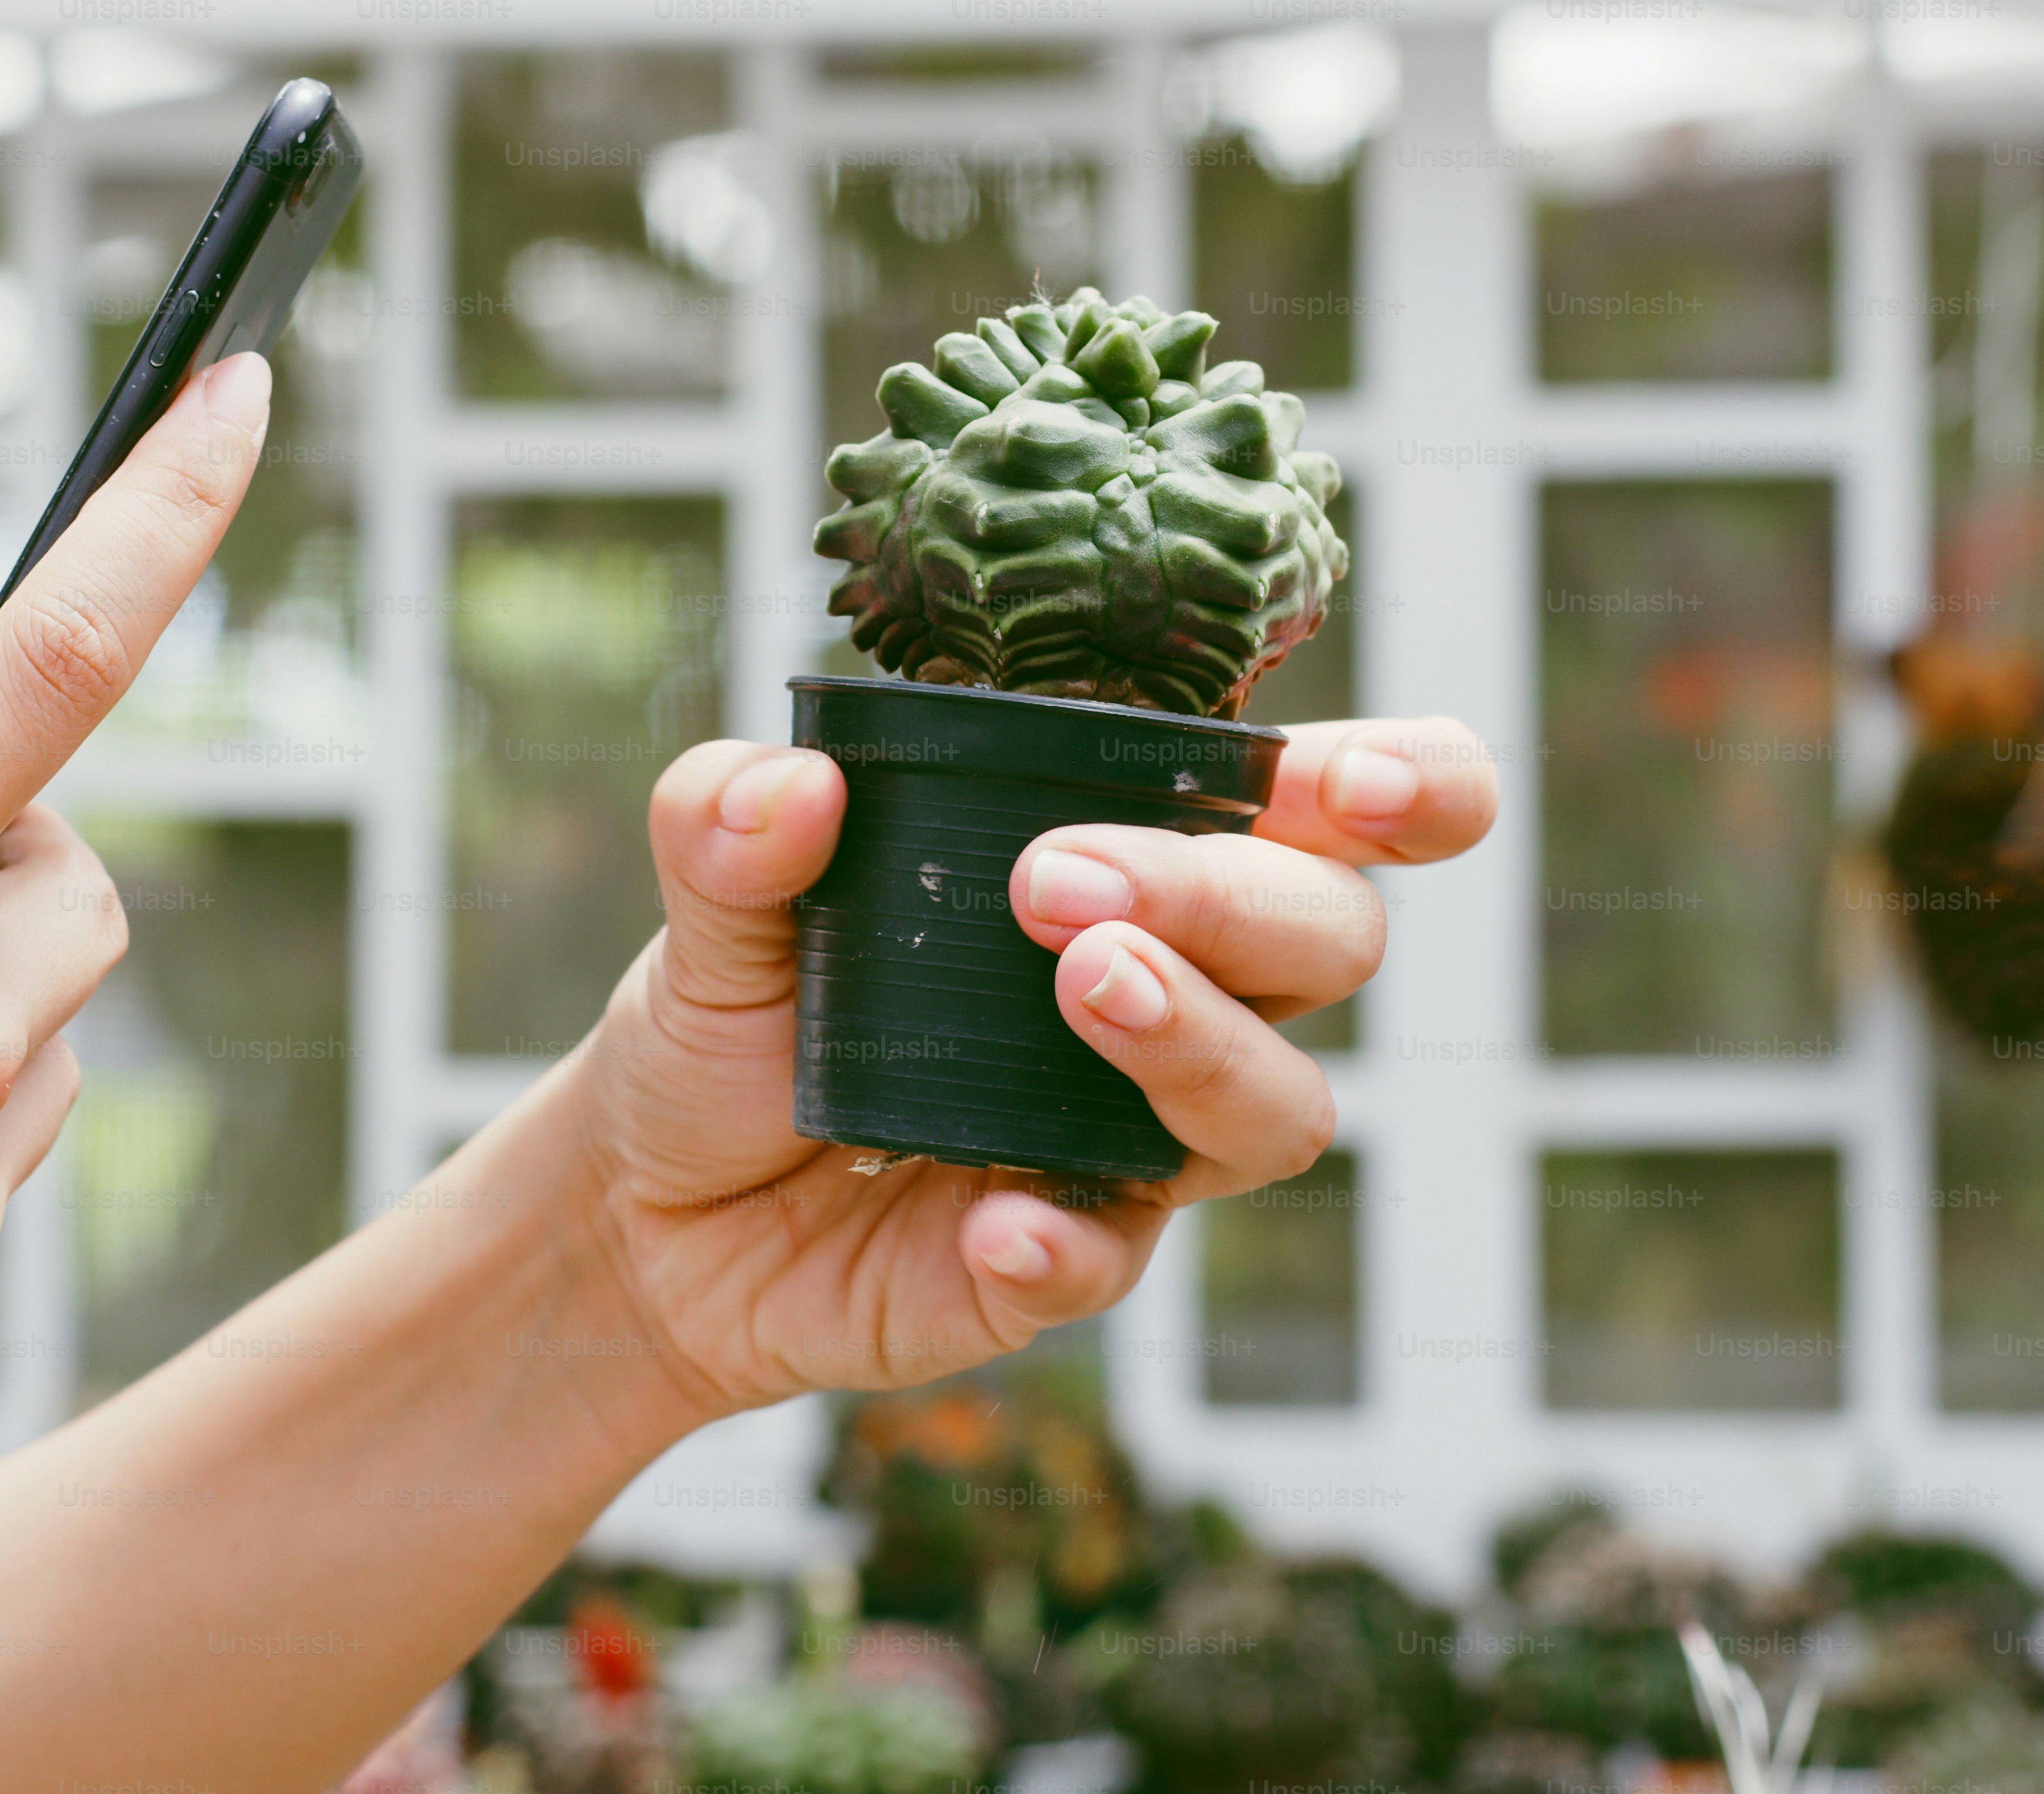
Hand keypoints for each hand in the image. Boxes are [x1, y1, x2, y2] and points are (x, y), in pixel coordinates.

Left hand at [561, 716, 1496, 1426]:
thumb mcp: (706, 907)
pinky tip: (995, 1218)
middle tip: (1062, 883)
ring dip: (1204, 1040)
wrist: (639, 1207)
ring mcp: (1132, 1138)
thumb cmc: (725, 1020)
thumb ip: (728, 826)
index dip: (1404, 788)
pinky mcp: (1062, 1259)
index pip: (1332, 810)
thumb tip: (790, 785)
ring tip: (1087, 987)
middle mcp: (1174, 992)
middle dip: (1230, 896)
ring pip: (1277, 1106)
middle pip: (1327, 939)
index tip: (1346, 788)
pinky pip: (1116, 1257)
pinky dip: (1068, 1239)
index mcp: (1130, 858)